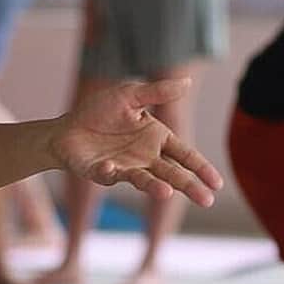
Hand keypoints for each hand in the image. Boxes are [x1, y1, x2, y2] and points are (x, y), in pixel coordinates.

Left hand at [51, 79, 222, 204]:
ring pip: (146, 180)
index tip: (216, 184)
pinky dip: (111, 172)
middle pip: (173, 174)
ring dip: (155, 187)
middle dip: (189, 186)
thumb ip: (157, 92)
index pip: (185, 155)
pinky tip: (111, 167)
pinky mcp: (104, 173)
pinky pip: (110, 175)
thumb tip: (187, 82)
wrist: (67, 128)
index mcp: (156, 138)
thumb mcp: (129, 95)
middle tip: (206, 201)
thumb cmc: (99, 111)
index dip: (201, 168)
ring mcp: (126, 168)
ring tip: (166, 193)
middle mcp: (146, 157)